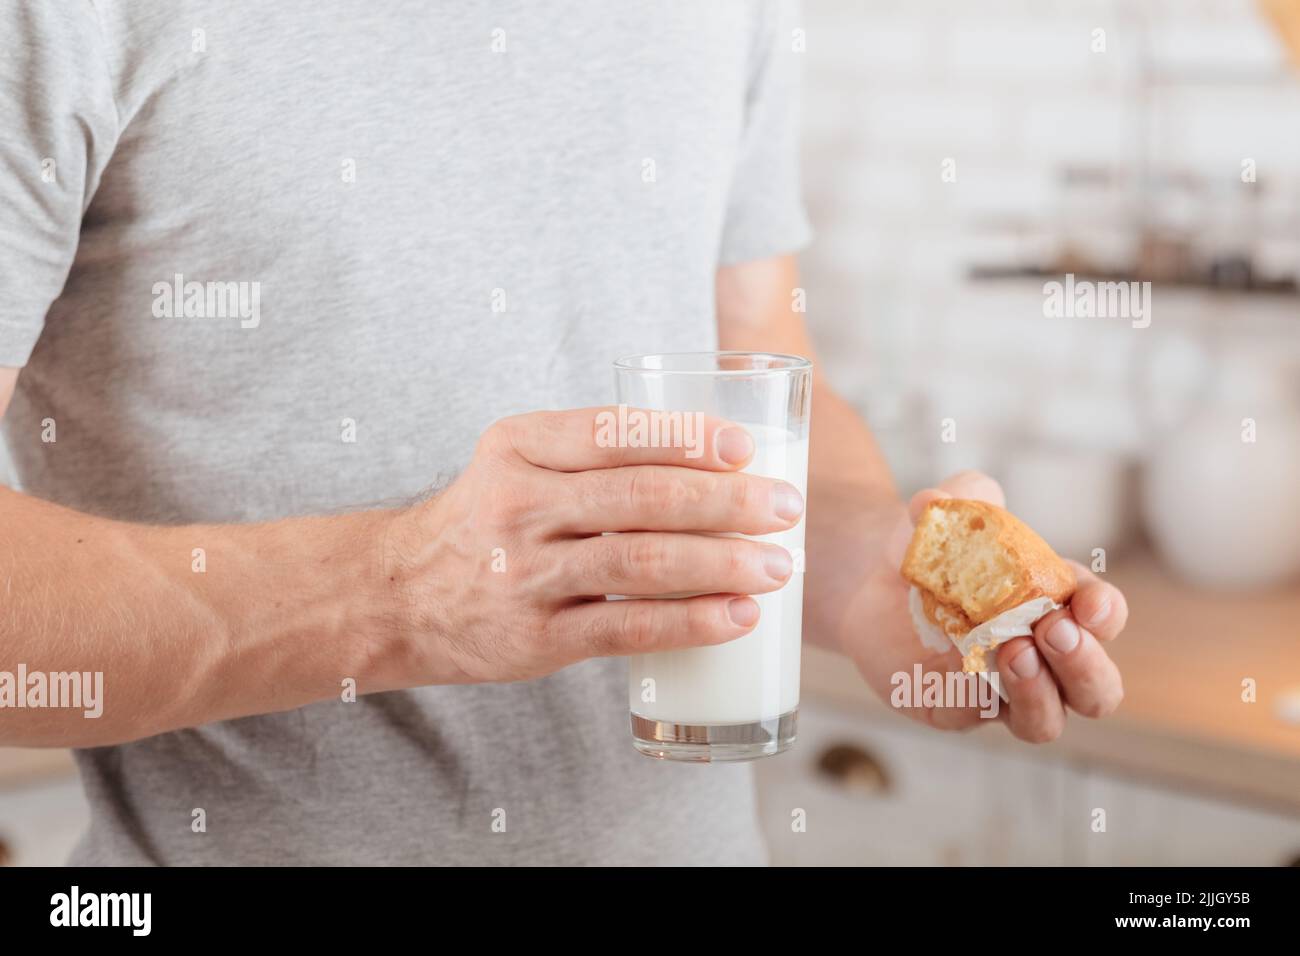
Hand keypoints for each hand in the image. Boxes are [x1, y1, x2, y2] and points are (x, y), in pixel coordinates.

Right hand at [380, 408, 804, 683]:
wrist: (399, 596)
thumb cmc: (487, 518)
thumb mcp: (518, 462)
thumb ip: (594, 451)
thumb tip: (718, 453)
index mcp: (520, 445)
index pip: (616, 432)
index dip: (688, 438)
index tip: (746, 449)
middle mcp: (519, 504)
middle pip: (640, 496)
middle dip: (726, 502)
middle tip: (787, 508)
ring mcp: (528, 574)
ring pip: (640, 561)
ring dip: (722, 562)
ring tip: (778, 566)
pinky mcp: (539, 637)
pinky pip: (627, 625)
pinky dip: (690, 620)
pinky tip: (738, 616)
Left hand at [843, 470, 1127, 741]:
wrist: (874, 576)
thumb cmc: (933, 543)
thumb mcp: (948, 509)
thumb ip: (957, 495)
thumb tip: (935, 501)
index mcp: (1059, 602)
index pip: (1104, 616)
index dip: (1105, 612)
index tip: (1088, 603)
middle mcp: (1043, 656)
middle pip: (1095, 687)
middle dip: (1084, 663)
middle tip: (1051, 630)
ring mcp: (1001, 689)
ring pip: (1046, 721)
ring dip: (1040, 694)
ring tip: (1013, 653)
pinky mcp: (953, 706)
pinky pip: (973, 717)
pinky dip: (972, 701)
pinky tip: (958, 677)